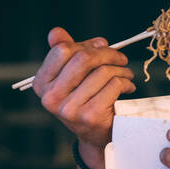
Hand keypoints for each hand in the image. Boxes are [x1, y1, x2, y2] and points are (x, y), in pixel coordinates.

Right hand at [32, 27, 136, 150]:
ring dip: (120, 69)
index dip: (85, 45)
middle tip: (120, 58)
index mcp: (42, 84)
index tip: (101, 46)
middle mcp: (51, 98)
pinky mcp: (90, 116)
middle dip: (107, 53)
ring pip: (102, 72)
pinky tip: (127, 86)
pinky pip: (113, 85)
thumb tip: (56, 32)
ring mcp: (69, 109)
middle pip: (83, 58)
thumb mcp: (70, 76)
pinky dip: (125, 82)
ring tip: (126, 73)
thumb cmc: (84, 99)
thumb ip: (63, 52)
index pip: (62, 50)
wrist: (94, 136)